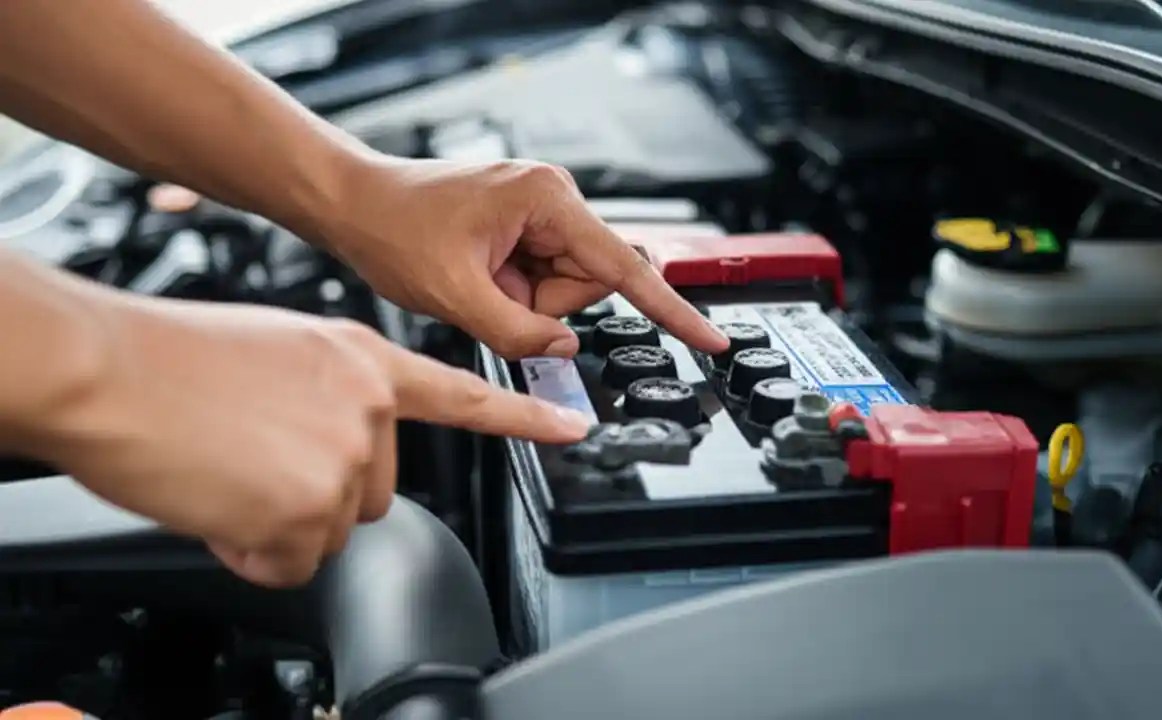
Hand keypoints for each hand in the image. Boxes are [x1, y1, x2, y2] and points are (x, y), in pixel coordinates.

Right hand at [32, 291, 590, 587]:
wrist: (110, 370)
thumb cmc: (176, 360)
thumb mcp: (283, 353)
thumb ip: (333, 395)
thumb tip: (336, 444)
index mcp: (365, 363)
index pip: (463, 395)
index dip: (524, 418)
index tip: (575, 427)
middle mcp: (369, 411)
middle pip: (375, 494)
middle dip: (318, 494)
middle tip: (254, 460)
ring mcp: (345, 462)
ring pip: (329, 531)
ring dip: (281, 521)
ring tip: (229, 472)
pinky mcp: (308, 511)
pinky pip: (289, 564)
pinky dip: (252, 550)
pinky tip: (219, 502)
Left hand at [317, 156, 729, 358]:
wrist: (354, 203)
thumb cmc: (394, 227)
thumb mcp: (456, 295)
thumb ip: (520, 333)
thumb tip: (564, 350)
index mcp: (548, 200)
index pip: (627, 269)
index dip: (673, 311)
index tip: (711, 339)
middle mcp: (555, 198)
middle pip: (590, 283)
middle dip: (544, 305)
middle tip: (489, 291)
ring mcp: (543, 212)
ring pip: (566, 288)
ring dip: (525, 301)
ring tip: (478, 278)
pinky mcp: (529, 226)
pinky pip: (543, 279)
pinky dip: (514, 292)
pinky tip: (480, 273)